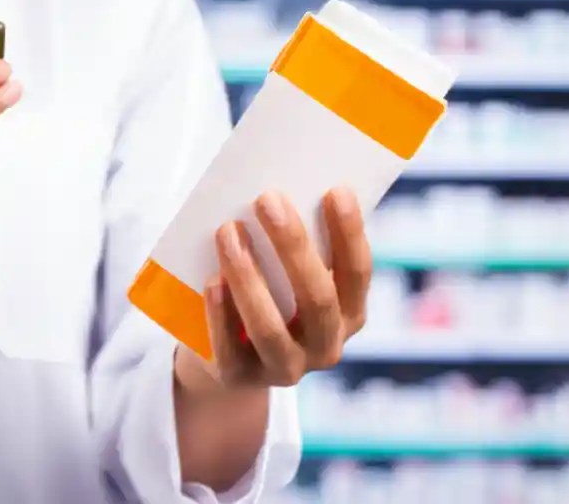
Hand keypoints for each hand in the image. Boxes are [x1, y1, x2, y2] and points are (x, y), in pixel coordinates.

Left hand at [176, 188, 371, 391]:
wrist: (223, 354)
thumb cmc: (265, 293)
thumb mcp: (286, 273)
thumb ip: (292, 244)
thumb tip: (278, 192)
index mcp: (348, 314)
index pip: (357, 273)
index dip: (350, 234)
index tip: (335, 190)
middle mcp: (324, 346)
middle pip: (316, 299)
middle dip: (293, 246)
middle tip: (268, 199)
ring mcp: (284, 368)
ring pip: (270, 328)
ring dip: (249, 277)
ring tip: (228, 231)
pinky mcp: (240, 379)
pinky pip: (229, 350)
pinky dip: (220, 313)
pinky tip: (211, 280)